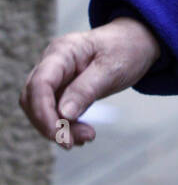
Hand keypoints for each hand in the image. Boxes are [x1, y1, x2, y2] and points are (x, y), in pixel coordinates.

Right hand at [19, 18, 162, 147]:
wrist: (137, 42)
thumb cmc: (126, 48)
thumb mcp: (112, 68)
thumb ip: (86, 89)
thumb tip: (63, 114)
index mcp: (62, 52)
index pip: (39, 84)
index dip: (43, 112)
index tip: (60, 135)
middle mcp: (53, 63)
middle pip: (33, 99)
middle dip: (50, 124)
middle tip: (75, 142)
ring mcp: (56, 77)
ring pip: (42, 109)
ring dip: (59, 128)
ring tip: (87, 137)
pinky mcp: (63, 89)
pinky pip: (55, 112)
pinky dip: (66, 126)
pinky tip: (83, 134)